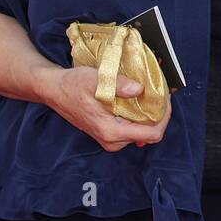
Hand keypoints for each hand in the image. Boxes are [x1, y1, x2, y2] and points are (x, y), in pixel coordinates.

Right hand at [37, 66, 171, 152]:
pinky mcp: (108, 134)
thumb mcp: (95, 80)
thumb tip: (139, 90)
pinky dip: (139, 116)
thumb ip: (118, 85)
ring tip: (150, 95)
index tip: (166, 99)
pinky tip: (137, 100)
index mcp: (111, 131)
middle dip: (159, 115)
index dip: (164, 117)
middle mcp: (112, 140)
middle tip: (160, 94)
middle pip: (149, 134)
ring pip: (142, 132)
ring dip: (149, 115)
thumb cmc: (72, 85)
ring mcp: (110, 139)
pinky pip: (132, 128)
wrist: (54, 90)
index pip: (151, 134)